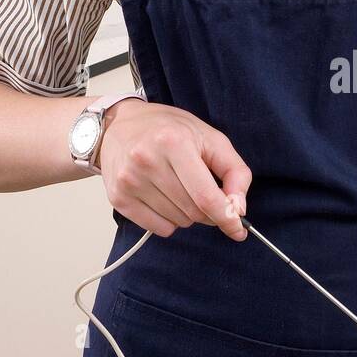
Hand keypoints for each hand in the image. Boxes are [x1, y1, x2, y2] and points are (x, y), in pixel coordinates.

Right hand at [97, 98, 251, 241]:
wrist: (118, 125)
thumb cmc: (168, 130)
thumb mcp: (210, 138)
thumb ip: (234, 171)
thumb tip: (238, 209)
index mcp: (174, 143)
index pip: (205, 196)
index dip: (226, 218)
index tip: (238, 231)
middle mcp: (147, 162)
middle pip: (193, 211)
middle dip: (208, 211)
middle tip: (206, 193)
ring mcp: (129, 181)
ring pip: (178, 222)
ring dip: (188, 214)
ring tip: (180, 188)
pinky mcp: (118, 198)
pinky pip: (158, 228)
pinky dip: (169, 221)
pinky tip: (164, 198)